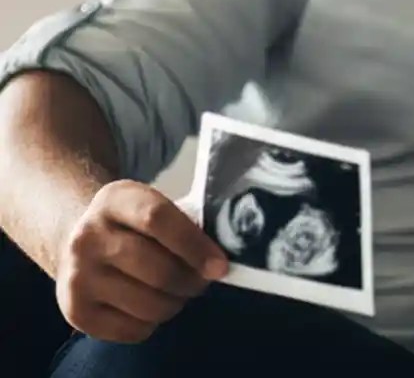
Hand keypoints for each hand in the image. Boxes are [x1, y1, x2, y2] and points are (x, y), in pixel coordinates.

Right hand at [55, 180, 228, 342]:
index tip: (221, 266)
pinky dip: (152, 323)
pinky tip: (150, 305)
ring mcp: (77, 276)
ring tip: (177, 293)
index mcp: (115, 200)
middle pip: (158, 270)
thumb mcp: (152, 205)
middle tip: (202, 282)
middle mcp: (87, 238)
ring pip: (148, 304)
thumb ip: (186, 222)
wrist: (74, 241)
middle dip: (192, 282)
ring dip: (175, 304)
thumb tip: (223, 258)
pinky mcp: (75, 311)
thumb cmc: (132, 225)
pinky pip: (132, 329)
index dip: (196, 245)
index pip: (159, 220)